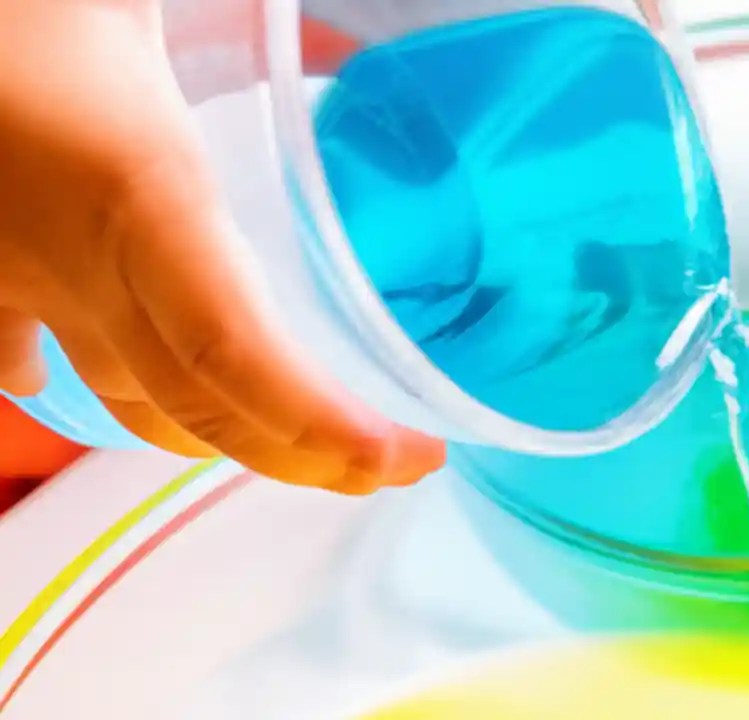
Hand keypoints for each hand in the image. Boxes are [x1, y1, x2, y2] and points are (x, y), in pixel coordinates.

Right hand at [0, 0, 442, 492]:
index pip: (235, 358)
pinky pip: (29, 367)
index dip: (319, 431)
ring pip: (122, 402)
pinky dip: (108, 392)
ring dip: (220, 437)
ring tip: (303, 443)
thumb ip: (220, 33)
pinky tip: (143, 389)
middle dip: (302, 459)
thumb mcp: (135, 10)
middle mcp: (68, 259)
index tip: (402, 458)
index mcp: (134, 191)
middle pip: (196, 410)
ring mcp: (8, 277)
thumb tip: (334, 18)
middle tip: (385, 467)